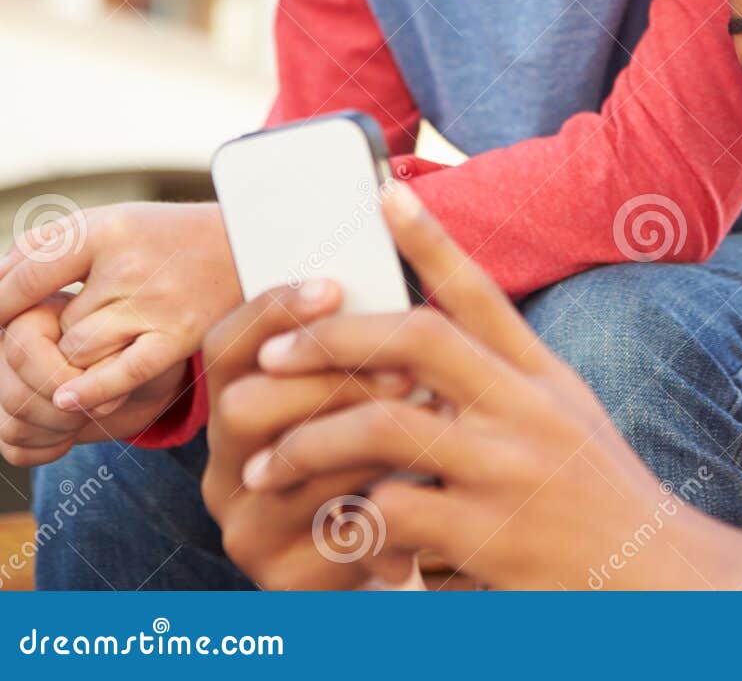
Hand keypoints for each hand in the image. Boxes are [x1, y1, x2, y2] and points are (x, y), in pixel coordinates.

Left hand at [0, 202, 241, 414]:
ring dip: (78, 356)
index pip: (28, 275)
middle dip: (51, 334)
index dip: (0, 304)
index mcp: (107, 230)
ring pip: (80, 350)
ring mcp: (156, 303)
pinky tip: (68, 398)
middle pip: (55, 321)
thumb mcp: (110, 222)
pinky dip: (91, 389)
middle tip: (64, 335)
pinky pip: (121, 373)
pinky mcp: (179, 335)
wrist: (249, 245)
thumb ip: (48, 246)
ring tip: (99, 345)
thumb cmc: (166, 237)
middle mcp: (130, 265)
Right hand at [0, 292, 186, 465]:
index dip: (61, 378)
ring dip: (61, 431)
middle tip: (100, 405)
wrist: (141, 372)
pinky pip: (14, 450)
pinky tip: (73, 433)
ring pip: (13, 425)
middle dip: (66, 412)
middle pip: (15, 396)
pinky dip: (49, 449)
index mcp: (34, 316)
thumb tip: (71, 396)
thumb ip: (105, 361)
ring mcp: (5, 385)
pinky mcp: (11, 418)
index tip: (98, 381)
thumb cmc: (140, 347)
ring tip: (91, 414)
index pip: (23, 353)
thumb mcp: (134, 346)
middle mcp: (8, 349)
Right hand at [199, 278, 418, 590]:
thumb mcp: (370, 396)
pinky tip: (433, 491)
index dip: (272, 310)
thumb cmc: (393, 454)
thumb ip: (364, 343)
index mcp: (240, 410)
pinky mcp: (286, 580)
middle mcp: (228, 470)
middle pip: (240, 407)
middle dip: (326, 381)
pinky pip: (333, 536)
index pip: (226, 347)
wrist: (409, 550)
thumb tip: (393, 240)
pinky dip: (390, 507)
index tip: (333, 283)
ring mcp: (248, 529)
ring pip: (293, 473)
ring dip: (373, 441)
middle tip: (405, 371)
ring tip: (436, 419)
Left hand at [242, 182, 718, 589]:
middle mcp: (527, 408)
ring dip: (309, 443)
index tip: (384, 194)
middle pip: (418, 338)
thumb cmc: (601, 496)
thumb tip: (431, 340)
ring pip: (382, 424)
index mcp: (542, 376)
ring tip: (265, 469)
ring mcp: (507, 468)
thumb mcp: (568, 417)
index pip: (481, 293)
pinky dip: (348, 522)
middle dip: (334, 338)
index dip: (430, 241)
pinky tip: (330, 534)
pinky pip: (390, 511)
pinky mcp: (489, 534)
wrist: (657, 574)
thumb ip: (508, 380)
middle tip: (273, 353)